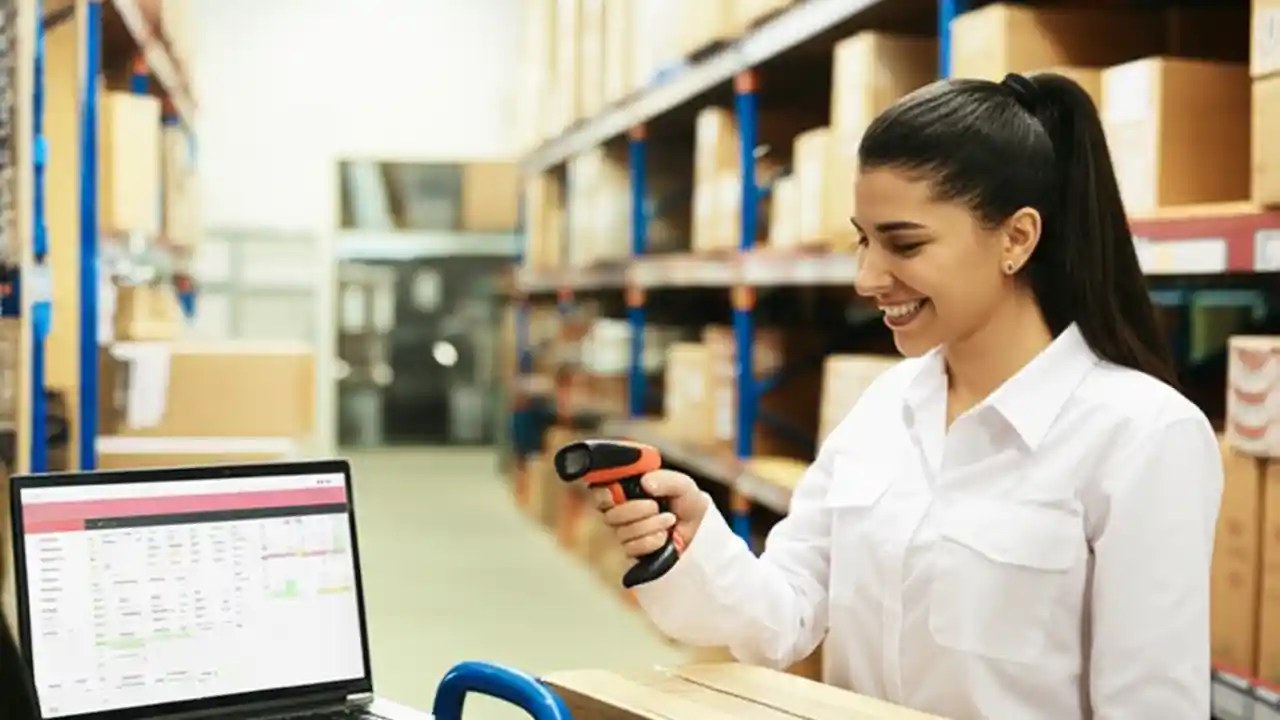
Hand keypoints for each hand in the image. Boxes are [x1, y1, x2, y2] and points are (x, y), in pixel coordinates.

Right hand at [591, 470, 709, 558]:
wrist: (699, 529)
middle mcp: (620, 513)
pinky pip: (632, 548)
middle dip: (636, 510)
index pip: (599, 492)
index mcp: (626, 491)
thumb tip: (645, 483)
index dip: (603, 494)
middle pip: (610, 515)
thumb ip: (666, 479)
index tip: (615, 493)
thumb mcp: (682, 485)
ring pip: (623, 533)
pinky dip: (652, 541)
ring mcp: (625, 534)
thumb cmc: (686, 503)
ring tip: (669, 520)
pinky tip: (664, 537)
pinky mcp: (632, 553)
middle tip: (655, 506)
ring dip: (651, 525)